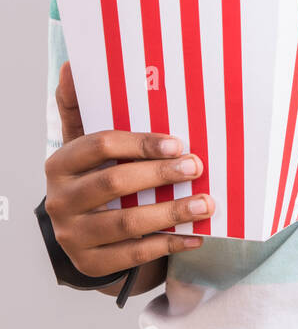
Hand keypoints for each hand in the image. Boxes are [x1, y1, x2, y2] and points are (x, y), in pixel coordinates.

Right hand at [43, 62, 213, 277]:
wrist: (82, 231)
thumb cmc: (95, 174)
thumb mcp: (86, 144)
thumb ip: (80, 107)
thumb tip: (72, 64)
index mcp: (60, 164)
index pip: (100, 146)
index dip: (140, 143)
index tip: (178, 142)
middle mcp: (60, 200)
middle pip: (114, 184)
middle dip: (160, 175)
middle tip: (197, 167)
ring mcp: (73, 235)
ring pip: (126, 223)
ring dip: (171, 212)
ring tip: (205, 203)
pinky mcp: (90, 263)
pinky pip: (134, 255)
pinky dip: (168, 244)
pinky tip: (196, 235)